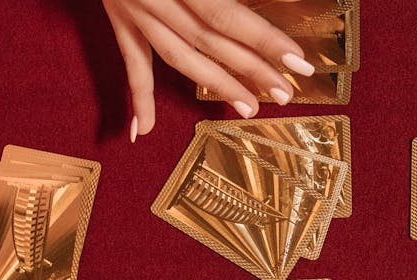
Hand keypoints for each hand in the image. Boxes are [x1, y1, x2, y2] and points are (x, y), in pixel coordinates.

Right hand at [101, 0, 316, 140]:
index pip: (226, 16)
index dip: (264, 39)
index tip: (296, 60)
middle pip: (209, 41)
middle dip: (252, 69)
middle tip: (284, 93)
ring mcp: (134, 11)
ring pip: (178, 56)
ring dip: (215, 85)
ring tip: (249, 108)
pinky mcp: (119, 19)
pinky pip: (131, 62)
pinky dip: (139, 98)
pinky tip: (145, 130)